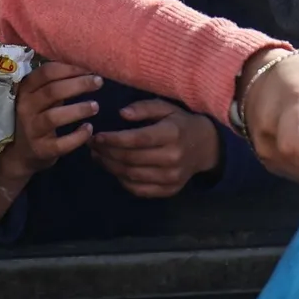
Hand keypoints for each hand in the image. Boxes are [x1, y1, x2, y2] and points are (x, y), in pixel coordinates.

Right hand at [0, 60, 99, 178]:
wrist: (22, 153)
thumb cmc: (37, 117)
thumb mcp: (41, 97)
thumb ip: (57, 83)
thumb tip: (85, 65)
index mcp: (26, 89)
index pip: (46, 73)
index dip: (69, 68)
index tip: (89, 67)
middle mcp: (25, 108)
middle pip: (52, 91)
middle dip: (78, 84)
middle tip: (99, 82)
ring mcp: (31, 129)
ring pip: (54, 117)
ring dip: (78, 110)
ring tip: (95, 106)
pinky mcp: (41, 149)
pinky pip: (61, 143)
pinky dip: (77, 137)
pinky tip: (89, 129)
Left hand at [91, 99, 221, 197]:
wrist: (206, 147)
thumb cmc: (181, 123)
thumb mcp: (166, 108)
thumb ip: (144, 108)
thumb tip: (122, 114)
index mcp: (172, 134)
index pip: (136, 140)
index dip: (113, 139)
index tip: (96, 136)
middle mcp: (172, 158)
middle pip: (130, 159)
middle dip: (106, 153)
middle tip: (92, 146)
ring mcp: (171, 178)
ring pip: (131, 176)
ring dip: (110, 167)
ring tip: (98, 156)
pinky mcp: (169, 190)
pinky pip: (139, 189)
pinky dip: (122, 180)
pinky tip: (114, 169)